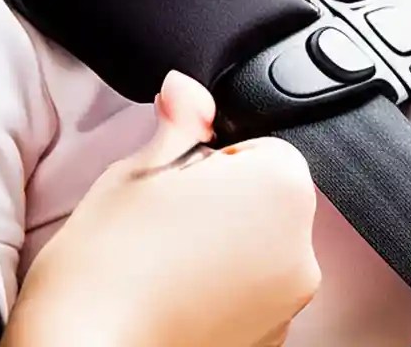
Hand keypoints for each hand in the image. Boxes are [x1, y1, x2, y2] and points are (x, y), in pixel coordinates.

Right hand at [3, 72, 320, 346]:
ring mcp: (288, 303)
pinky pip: (249, 297)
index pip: (261, 147)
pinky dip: (219, 293)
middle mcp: (301, 248)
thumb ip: (181, 121)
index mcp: (282, 188)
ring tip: (162, 262)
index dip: (211, 159)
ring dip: (222, 249)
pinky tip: (171, 295)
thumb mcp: (139, 169)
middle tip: (162, 222)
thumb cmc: (108, 264)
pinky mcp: (268, 341)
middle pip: (265, 201)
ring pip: (257, 251)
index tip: (175, 181)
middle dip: (221, 203)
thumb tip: (187, 89)